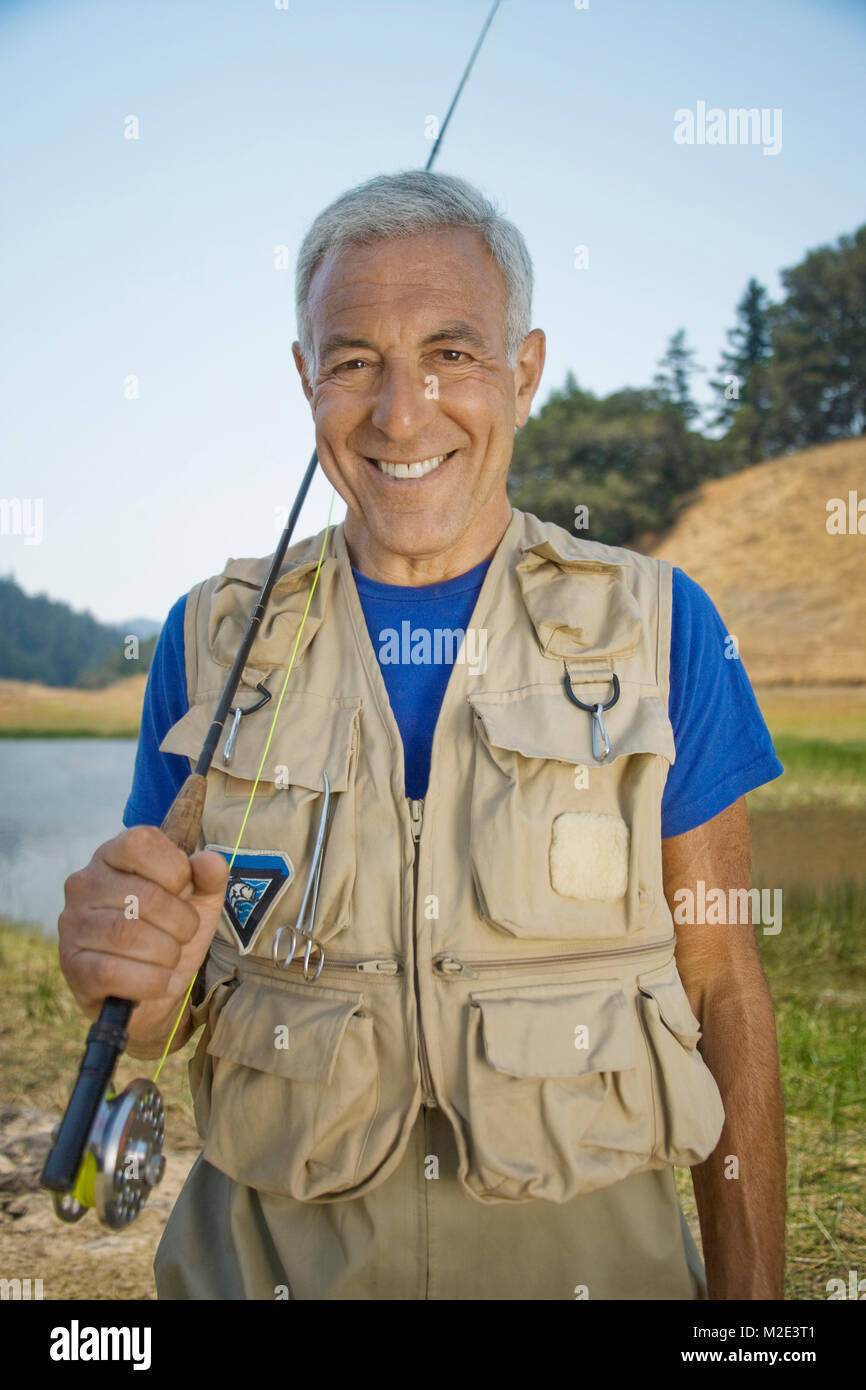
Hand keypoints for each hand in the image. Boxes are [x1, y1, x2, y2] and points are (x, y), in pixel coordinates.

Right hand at [59, 825, 228, 1048]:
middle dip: (181, 922)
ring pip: (126, 934)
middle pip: (143, 895)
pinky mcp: (72, 967)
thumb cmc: (169, 933)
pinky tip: (162, 982)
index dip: (175, 869)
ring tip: (172, 959)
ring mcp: (73, 925)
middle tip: (184, 936)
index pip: (140, 842)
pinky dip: (150, 981)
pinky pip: (111, 972)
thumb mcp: (199, 900)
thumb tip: (209, 862)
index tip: (183, 892)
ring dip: (166, 953)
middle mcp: (84, 884)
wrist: (151, 992)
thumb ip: (209, 876)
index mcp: (112, 856)